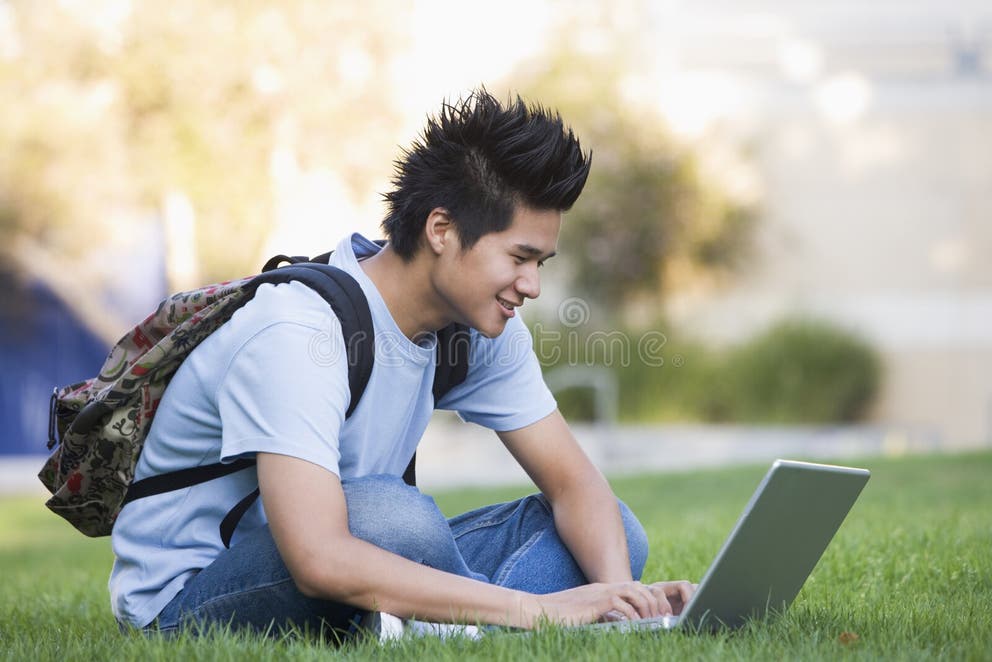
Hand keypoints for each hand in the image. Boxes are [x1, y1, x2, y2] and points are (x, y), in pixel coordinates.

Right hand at [518, 579, 695, 628]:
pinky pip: (622, 604)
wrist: (539, 610)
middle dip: (653, 602)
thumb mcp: (584, 615)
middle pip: (638, 586)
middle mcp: (603, 588)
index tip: (656, 614)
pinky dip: (632, 615)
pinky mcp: (595, 602)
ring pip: (634, 592)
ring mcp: (599, 593)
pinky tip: (635, 625)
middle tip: (662, 617)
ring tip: (653, 621)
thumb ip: (599, 615)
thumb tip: (615, 624)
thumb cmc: (559, 615)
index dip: (647, 598)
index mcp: (602, 591)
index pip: (632, 588)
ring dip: (647, 607)